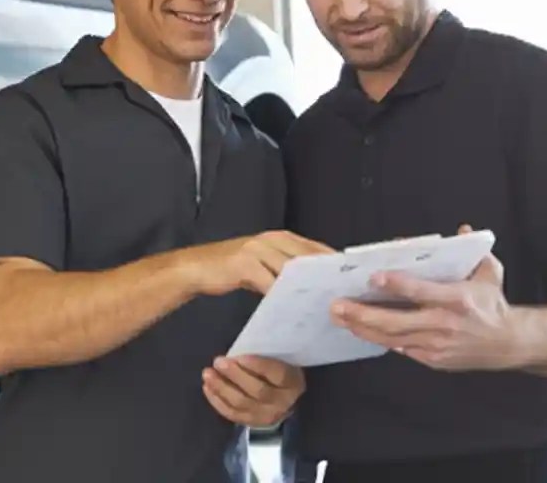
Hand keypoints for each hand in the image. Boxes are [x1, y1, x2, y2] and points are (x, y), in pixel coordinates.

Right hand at [183, 231, 333, 295]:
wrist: (196, 267)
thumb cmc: (230, 269)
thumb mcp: (263, 264)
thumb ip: (285, 269)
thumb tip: (313, 286)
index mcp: (280, 237)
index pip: (314, 248)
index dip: (333, 263)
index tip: (350, 279)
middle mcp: (272, 239)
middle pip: (308, 256)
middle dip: (326, 275)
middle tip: (344, 293)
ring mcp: (258, 250)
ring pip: (291, 269)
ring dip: (308, 287)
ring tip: (324, 303)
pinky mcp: (245, 264)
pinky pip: (270, 282)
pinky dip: (283, 296)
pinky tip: (293, 310)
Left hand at [202, 355, 303, 426]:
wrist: (285, 400)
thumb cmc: (278, 372)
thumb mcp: (281, 361)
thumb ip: (265, 357)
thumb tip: (238, 352)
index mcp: (293, 382)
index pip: (278, 374)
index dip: (257, 365)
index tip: (239, 356)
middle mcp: (281, 402)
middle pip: (257, 390)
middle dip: (235, 375)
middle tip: (218, 362)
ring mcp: (266, 416)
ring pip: (241, 403)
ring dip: (221, 388)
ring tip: (208, 374)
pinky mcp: (251, 423)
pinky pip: (232, 414)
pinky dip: (217, 401)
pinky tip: (207, 387)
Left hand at [330, 225, 519, 371]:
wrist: (510, 344)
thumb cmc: (494, 305)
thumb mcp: (489, 272)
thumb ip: (473, 251)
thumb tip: (462, 230)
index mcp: (457, 299)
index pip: (420, 292)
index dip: (396, 285)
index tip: (373, 278)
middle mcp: (444, 324)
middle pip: (396, 321)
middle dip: (363, 314)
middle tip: (338, 305)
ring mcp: (437, 345)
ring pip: (392, 339)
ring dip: (363, 328)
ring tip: (340, 318)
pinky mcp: (433, 359)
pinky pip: (401, 349)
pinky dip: (380, 339)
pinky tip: (361, 330)